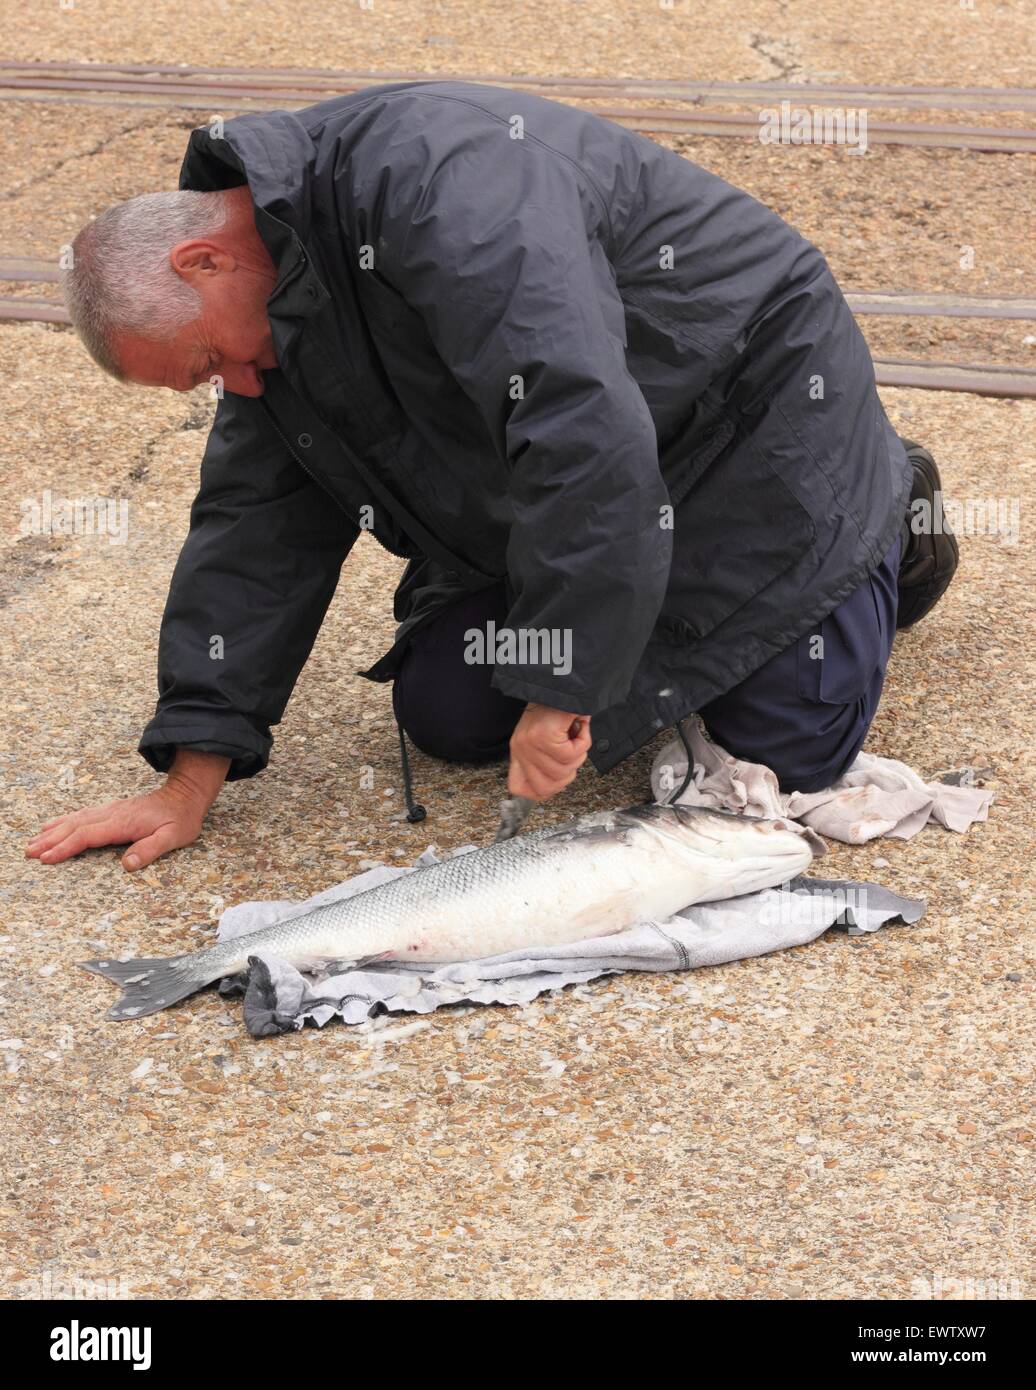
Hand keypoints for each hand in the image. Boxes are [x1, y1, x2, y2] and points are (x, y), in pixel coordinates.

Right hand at [25, 750, 228, 870]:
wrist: (185, 795)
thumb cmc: (180, 819)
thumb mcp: (173, 837)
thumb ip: (150, 849)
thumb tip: (127, 864)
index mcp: (123, 822)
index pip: (87, 836)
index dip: (66, 847)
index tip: (46, 858)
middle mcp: (112, 814)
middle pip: (75, 827)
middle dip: (50, 841)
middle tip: (29, 853)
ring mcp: (110, 810)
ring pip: (75, 820)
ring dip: (53, 831)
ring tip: (32, 842)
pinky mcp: (111, 810)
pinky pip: (82, 815)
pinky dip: (63, 821)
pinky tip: (52, 826)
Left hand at [508, 704, 590, 800]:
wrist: (563, 681)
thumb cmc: (559, 705)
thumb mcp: (546, 735)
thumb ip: (547, 758)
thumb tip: (560, 779)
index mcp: (519, 750)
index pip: (519, 787)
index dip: (542, 790)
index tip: (557, 779)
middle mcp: (520, 749)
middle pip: (548, 787)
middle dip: (569, 771)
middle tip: (573, 750)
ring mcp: (530, 744)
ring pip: (564, 770)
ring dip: (579, 752)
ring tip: (576, 733)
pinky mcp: (543, 737)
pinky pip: (571, 755)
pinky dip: (583, 742)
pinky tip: (578, 727)